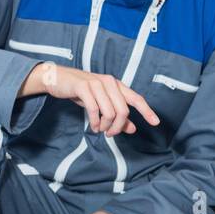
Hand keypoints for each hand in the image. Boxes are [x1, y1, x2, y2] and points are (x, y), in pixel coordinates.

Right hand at [22, 63, 159, 135]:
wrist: (58, 79)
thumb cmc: (82, 92)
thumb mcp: (101, 103)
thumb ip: (117, 116)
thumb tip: (132, 128)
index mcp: (117, 85)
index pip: (136, 99)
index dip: (147, 111)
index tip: (156, 122)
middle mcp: (109, 82)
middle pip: (123, 110)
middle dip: (118, 127)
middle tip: (110, 134)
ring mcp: (96, 83)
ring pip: (110, 112)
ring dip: (105, 126)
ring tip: (99, 129)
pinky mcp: (83, 87)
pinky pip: (94, 110)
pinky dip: (95, 122)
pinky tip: (93, 126)